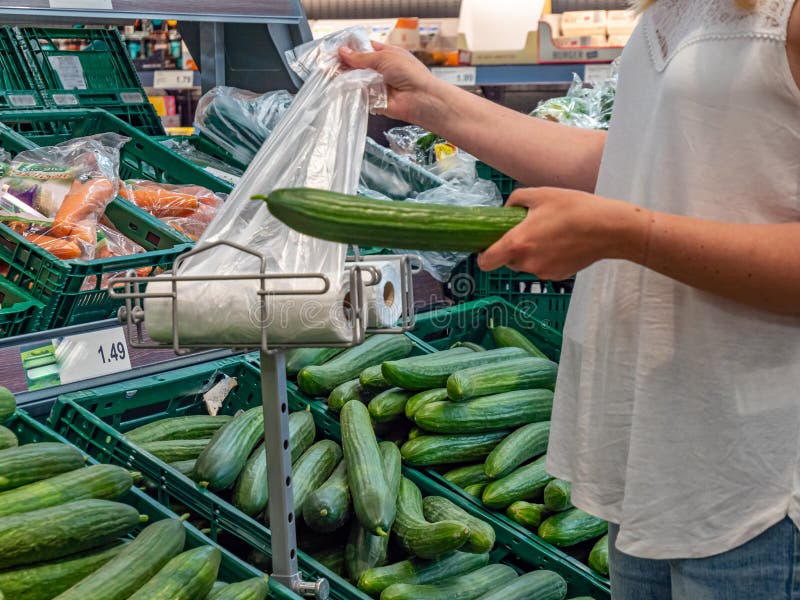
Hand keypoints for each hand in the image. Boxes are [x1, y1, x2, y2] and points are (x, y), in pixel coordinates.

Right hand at [339, 41, 443, 123]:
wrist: (421, 99)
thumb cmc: (409, 74)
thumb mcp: (384, 58)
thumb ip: (362, 57)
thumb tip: (343, 52)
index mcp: (386, 54)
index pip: (365, 49)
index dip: (351, 48)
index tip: (336, 49)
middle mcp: (381, 70)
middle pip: (358, 65)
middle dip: (346, 64)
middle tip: (330, 63)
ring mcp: (377, 85)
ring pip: (357, 81)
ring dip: (347, 79)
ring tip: (331, 75)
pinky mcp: (374, 101)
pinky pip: (359, 97)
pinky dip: (351, 94)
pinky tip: (340, 89)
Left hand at [477, 187, 650, 279]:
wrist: (610, 229)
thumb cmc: (574, 208)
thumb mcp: (540, 194)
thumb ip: (516, 200)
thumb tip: (507, 210)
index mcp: (517, 244)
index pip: (485, 262)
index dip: (482, 254)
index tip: (488, 244)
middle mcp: (527, 263)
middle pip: (506, 261)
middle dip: (511, 248)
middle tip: (526, 229)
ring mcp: (542, 272)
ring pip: (525, 264)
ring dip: (529, 252)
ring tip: (548, 232)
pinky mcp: (558, 276)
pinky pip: (542, 267)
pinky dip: (545, 257)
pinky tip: (562, 242)